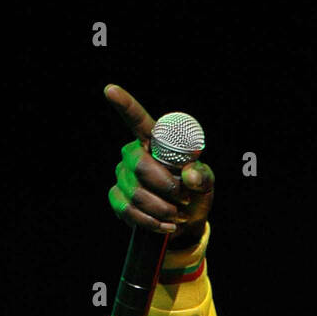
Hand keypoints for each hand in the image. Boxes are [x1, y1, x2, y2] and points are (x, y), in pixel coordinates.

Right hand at [104, 83, 214, 248]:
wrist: (185, 222)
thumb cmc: (194, 193)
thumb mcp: (205, 182)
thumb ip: (202, 176)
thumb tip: (190, 176)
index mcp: (154, 141)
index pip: (137, 120)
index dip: (125, 105)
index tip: (110, 90)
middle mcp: (133, 154)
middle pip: (140, 166)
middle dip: (166, 187)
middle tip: (183, 197)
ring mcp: (122, 176)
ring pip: (137, 194)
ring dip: (163, 209)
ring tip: (177, 213)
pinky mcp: (117, 198)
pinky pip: (129, 211)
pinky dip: (151, 222)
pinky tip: (165, 225)